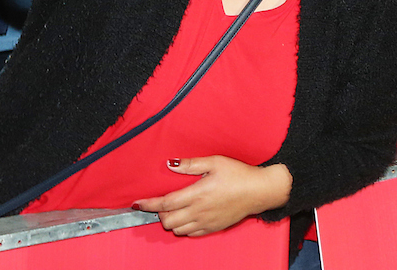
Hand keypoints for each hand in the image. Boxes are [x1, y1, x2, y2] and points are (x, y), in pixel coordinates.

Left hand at [132, 157, 291, 236]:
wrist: (259, 191)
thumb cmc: (238, 174)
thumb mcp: (215, 161)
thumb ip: (191, 164)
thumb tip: (170, 164)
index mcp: (197, 194)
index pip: (165, 203)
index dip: (148, 204)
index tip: (137, 203)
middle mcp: (199, 211)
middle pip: (167, 221)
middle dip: (159, 214)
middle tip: (162, 203)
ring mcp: (206, 222)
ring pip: (177, 230)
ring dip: (171, 221)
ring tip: (174, 210)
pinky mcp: (213, 228)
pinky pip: (190, 234)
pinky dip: (183, 228)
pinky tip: (187, 217)